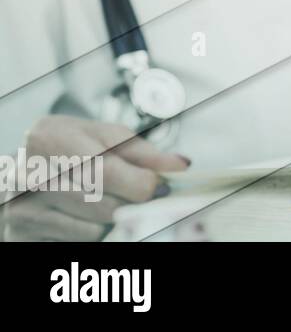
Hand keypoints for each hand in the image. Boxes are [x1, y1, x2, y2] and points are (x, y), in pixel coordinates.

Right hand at [2, 115, 188, 240]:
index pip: (106, 172)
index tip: (160, 186)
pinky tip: (83, 213)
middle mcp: (29, 172)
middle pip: (103, 205)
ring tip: (103, 198)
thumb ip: (145, 153)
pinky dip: (92, 230)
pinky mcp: (21, 232)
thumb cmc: (74, 147)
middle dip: (130, 203)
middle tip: (137, 194)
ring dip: (112, 218)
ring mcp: (21, 205)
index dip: (142, 184)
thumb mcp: (108, 138)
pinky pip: (79, 241)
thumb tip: (181, 165)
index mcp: (51, 138)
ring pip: (94, 227)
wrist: (28, 166)